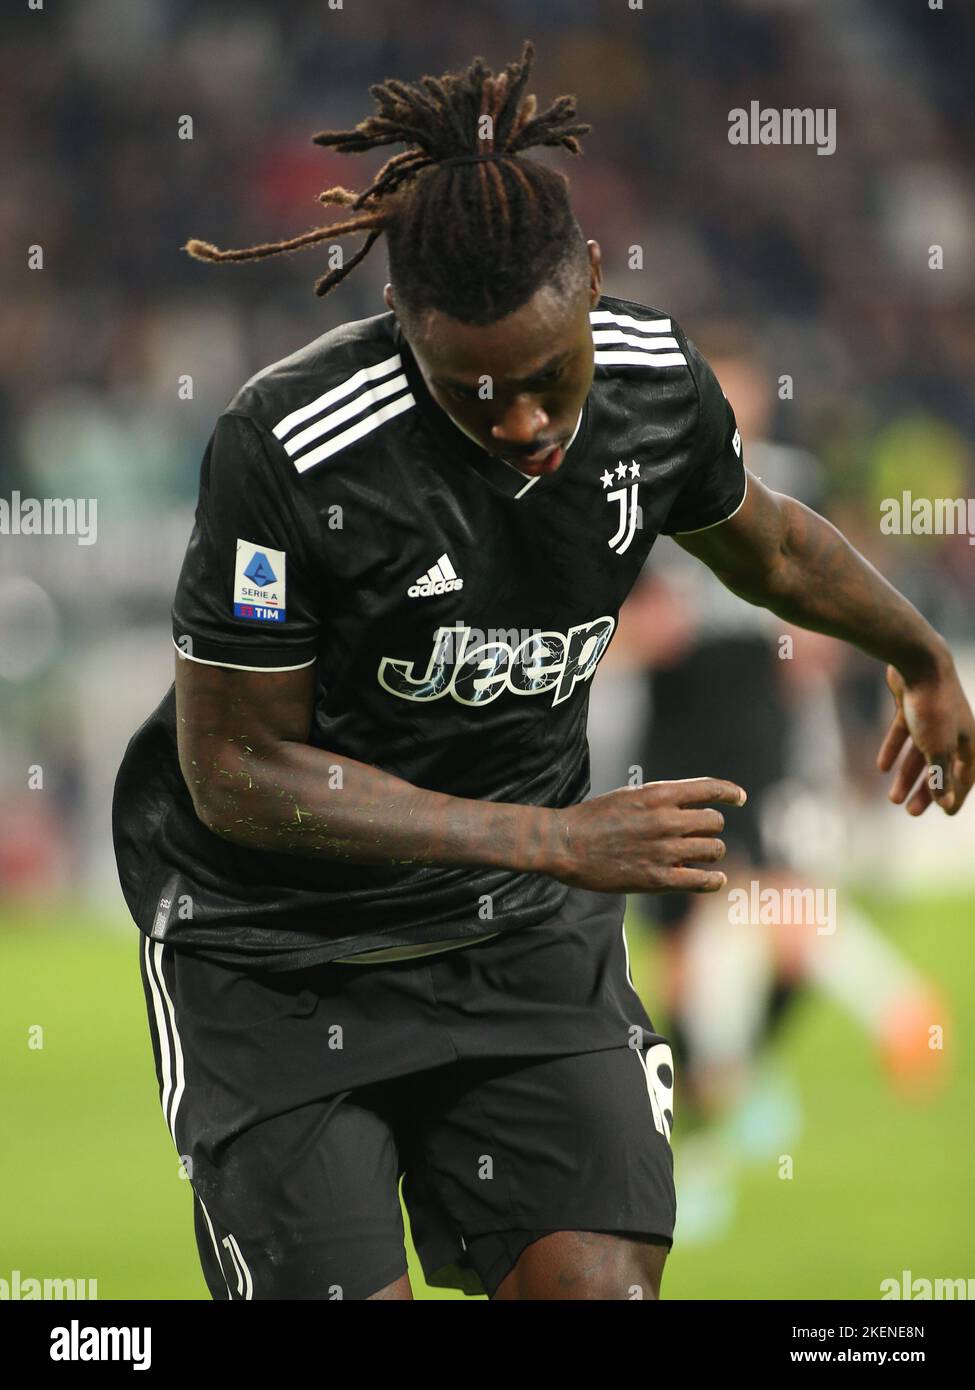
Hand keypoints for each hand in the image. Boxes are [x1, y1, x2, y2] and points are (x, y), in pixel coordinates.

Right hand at [549, 778, 746, 893]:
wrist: (566, 844)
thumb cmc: (595, 818)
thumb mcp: (630, 796)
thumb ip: (662, 799)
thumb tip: (693, 807)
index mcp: (658, 794)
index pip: (709, 789)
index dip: (730, 792)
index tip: (739, 798)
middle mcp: (665, 820)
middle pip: (714, 822)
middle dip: (709, 828)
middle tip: (698, 834)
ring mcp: (664, 850)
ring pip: (713, 849)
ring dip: (709, 853)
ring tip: (699, 856)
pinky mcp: (658, 879)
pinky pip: (703, 880)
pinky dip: (714, 880)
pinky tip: (715, 879)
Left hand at [877, 660, 974, 814]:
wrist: (918, 662)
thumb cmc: (934, 707)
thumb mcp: (938, 747)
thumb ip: (942, 775)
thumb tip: (947, 803)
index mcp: (969, 739)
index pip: (967, 773)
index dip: (956, 793)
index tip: (945, 812)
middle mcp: (954, 728)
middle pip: (941, 765)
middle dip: (927, 790)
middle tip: (911, 811)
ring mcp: (932, 716)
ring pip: (920, 751)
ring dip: (907, 775)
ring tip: (893, 798)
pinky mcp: (912, 704)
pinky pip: (903, 732)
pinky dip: (894, 749)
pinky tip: (882, 767)